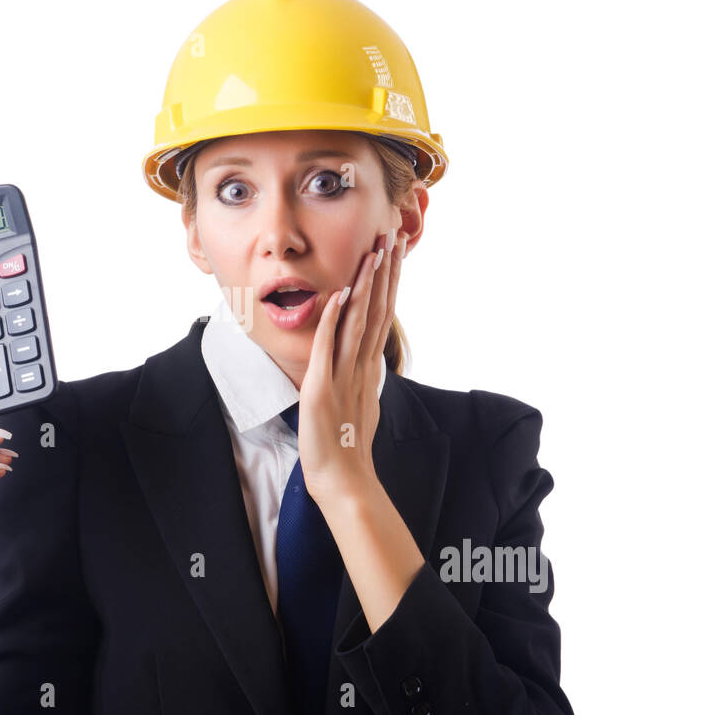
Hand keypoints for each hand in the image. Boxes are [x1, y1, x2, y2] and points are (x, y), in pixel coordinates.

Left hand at [297, 226, 406, 506]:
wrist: (342, 479)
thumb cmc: (345, 444)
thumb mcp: (354, 401)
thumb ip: (357, 375)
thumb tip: (362, 358)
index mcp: (367, 366)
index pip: (380, 314)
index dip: (387, 281)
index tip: (392, 250)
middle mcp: (360, 365)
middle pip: (377, 309)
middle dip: (384, 270)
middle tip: (392, 234)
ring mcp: (343, 374)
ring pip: (359, 321)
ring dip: (367, 285)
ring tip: (374, 252)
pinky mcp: (322, 387)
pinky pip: (329, 347)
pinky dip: (335, 320)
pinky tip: (342, 294)